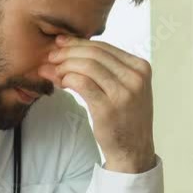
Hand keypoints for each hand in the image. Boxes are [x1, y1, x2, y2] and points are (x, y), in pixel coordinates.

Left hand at [40, 35, 155, 173]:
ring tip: (52, 71)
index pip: (104, 47)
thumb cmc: (125, 117)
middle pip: (94, 53)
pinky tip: (61, 83)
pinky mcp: (108, 108)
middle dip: (68, 52)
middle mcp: (135, 77)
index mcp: (141, 67)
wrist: (133, 150)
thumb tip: (72, 47)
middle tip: (51, 56)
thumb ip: (107, 68)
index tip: (60, 43)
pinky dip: (67, 79)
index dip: (78, 43)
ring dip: (64, 66)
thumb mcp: (126, 86)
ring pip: (87, 66)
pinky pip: (82, 84)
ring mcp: (123, 93)